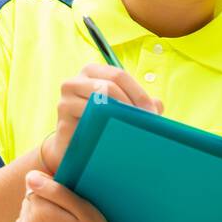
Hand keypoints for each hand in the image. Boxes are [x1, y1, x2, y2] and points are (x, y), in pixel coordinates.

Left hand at [16, 170, 130, 221]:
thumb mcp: (83, 209)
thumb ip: (54, 190)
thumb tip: (30, 176)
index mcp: (39, 213)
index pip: (35, 186)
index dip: (53, 191)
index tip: (70, 203)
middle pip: (29, 201)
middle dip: (45, 203)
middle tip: (70, 217)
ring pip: (26, 217)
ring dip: (40, 217)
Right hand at [40, 63, 162, 174]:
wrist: (74, 149)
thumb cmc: (101, 124)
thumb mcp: (122, 110)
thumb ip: (141, 104)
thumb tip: (158, 105)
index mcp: (91, 72)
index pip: (119, 75)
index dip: (139, 93)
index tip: (152, 112)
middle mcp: (74, 81)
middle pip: (110, 86)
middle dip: (133, 104)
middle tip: (147, 122)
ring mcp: (65, 100)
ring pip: (100, 101)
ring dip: (122, 115)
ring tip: (135, 128)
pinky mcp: (62, 121)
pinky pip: (89, 121)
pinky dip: (107, 128)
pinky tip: (117, 136)